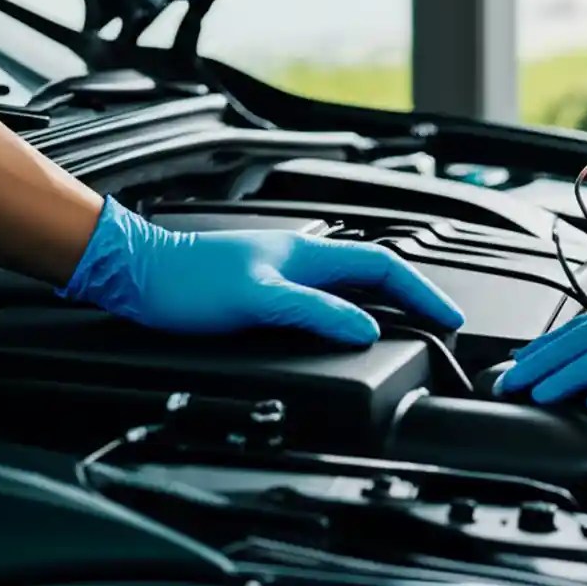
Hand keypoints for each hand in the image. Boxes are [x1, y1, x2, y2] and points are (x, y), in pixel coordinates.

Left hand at [59, 197, 463, 342]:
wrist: (138, 275)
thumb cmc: (186, 282)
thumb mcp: (257, 301)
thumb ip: (314, 312)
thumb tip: (365, 330)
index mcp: (308, 256)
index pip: (384, 267)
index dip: (422, 292)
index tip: (449, 316)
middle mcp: (302, 259)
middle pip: (376, 272)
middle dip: (414, 294)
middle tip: (442, 321)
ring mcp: (286, 272)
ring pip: (353, 283)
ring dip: (387, 299)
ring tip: (411, 322)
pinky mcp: (267, 288)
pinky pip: (328, 297)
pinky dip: (354, 309)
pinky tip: (350, 324)